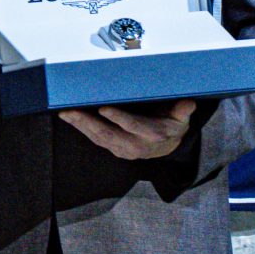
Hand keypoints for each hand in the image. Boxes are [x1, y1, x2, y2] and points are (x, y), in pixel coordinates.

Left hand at [59, 98, 195, 160]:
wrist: (167, 145)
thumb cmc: (171, 124)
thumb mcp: (180, 118)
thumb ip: (183, 111)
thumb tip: (188, 104)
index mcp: (152, 135)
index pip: (134, 126)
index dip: (119, 119)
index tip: (105, 109)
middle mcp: (135, 145)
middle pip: (109, 135)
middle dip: (89, 123)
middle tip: (72, 111)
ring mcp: (122, 148)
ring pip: (98, 138)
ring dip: (81, 126)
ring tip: (66, 113)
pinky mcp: (113, 148)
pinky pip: (95, 139)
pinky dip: (81, 129)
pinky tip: (70, 118)